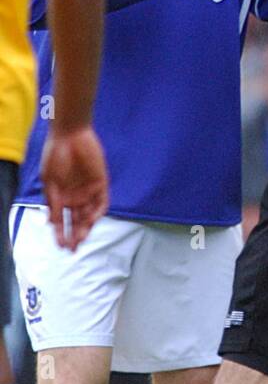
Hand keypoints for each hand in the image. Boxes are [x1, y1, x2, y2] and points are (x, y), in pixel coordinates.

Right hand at [41, 126, 108, 250]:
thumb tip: (51, 223)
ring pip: (89, 216)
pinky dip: (97, 213)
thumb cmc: (55, 155)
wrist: (69, 134)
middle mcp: (76, 196)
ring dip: (85, 229)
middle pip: (77, 222)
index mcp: (62, 197)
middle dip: (75, 236)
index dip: (61, 234)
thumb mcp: (50, 182)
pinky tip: (90, 221)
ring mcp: (89, 191)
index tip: (60, 247)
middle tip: (72, 249)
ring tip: (80, 240)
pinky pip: (102, 203)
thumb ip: (53, 202)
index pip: (63, 221)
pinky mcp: (101, 183)